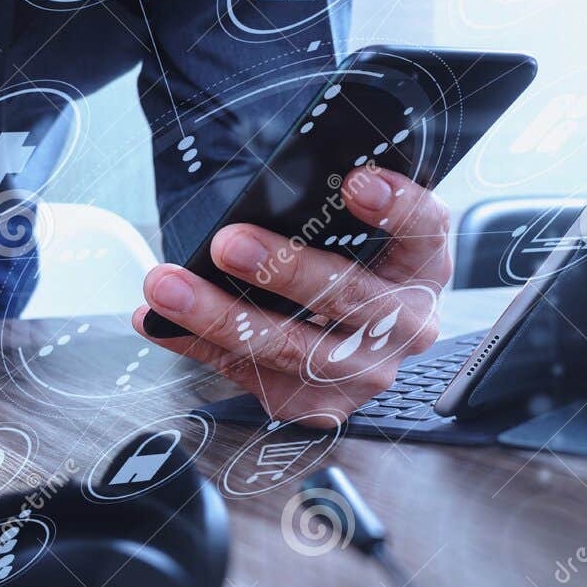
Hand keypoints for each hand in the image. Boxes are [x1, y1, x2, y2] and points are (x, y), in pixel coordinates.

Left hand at [136, 167, 450, 420]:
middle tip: (228, 243)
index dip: (394, 207)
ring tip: (169, 286)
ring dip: (220, 315)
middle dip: (282, 269)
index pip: (424, 229)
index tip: (354, 183)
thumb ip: (328, 210)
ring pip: (292, 348)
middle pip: (349, 296)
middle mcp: (405, 324)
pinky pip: (254, 376)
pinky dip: (200, 344)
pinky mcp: (322, 404)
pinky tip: (162, 321)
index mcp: (423, 265)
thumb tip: (268, 186)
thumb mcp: (351, 230)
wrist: (347, 332)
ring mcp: (366, 371)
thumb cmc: (344, 264)